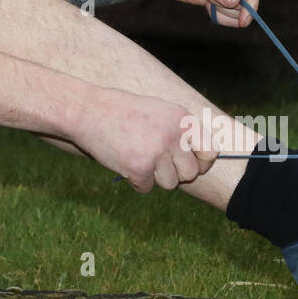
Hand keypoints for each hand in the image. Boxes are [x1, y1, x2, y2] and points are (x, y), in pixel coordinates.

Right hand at [72, 87, 216, 191]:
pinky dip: (134, 180)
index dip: (202, 162)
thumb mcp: (158, 111)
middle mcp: (173, 135)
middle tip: (157, 164)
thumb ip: (179, 131)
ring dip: (154, 177)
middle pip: (190, 173)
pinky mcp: (138, 168)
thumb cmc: (122, 111)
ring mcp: (156, 152)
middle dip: (175, 173)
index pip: (211, 151)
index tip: (191, 164)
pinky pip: (145, 188)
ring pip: (169, 184)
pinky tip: (122, 161)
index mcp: (181, 118)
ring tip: (136, 157)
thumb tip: (200, 162)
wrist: (87, 111)